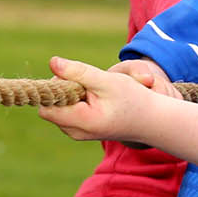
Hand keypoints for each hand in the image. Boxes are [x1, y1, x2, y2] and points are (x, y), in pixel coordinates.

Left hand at [37, 56, 162, 142]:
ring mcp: (77, 134)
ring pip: (57, 109)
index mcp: (82, 121)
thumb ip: (79, 71)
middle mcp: (75, 132)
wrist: (150, 120)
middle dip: (62, 90)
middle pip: (50, 106)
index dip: (55, 88)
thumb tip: (52, 62)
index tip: (74, 79)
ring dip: (70, 96)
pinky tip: (94, 101)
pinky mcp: (80, 131)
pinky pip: (65, 113)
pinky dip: (75, 103)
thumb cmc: (133, 99)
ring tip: (94, 94)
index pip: (47, 104)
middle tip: (88, 85)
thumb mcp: (107, 81)